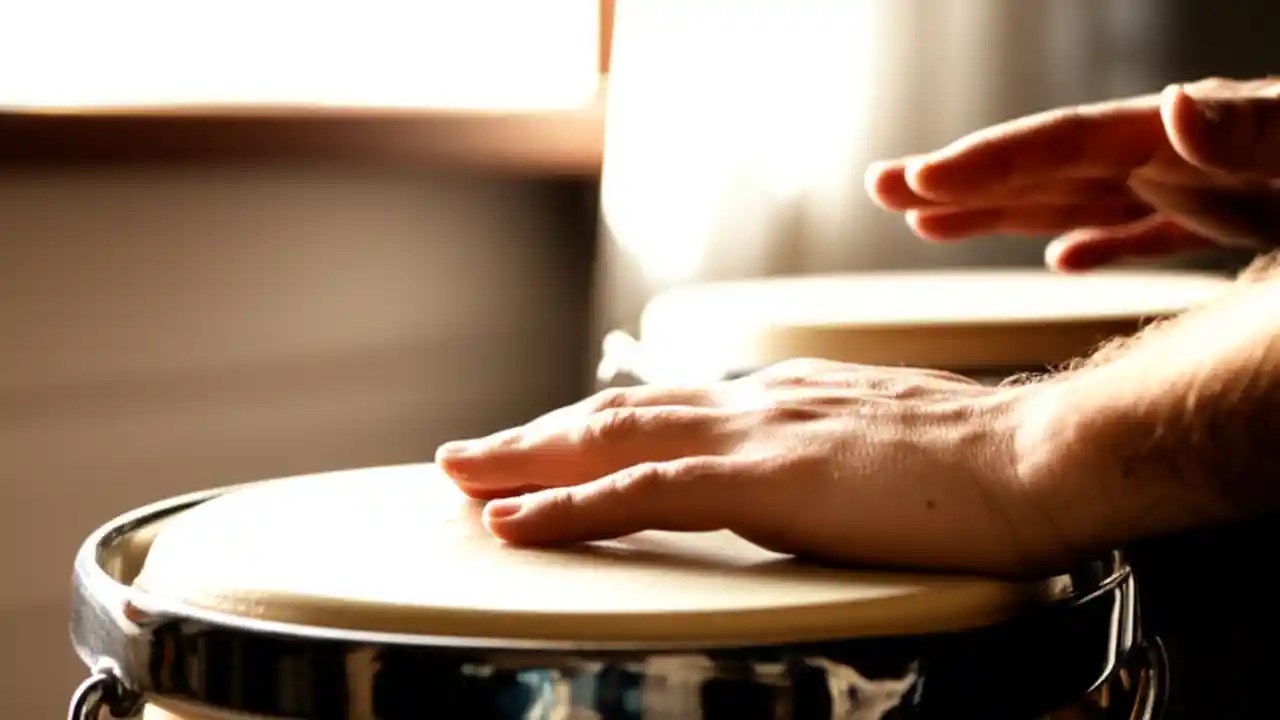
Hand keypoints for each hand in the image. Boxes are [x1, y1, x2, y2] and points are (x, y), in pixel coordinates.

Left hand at [436, 360, 1076, 575]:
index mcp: (783, 399)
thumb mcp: (879, 450)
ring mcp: (754, 435)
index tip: (545, 443)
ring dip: (527, 462)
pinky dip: (569, 507)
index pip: (663, 410)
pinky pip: (639, 494)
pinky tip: (519, 521)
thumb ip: (823, 457)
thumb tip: (796, 478)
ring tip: (464, 478)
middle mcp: (754, 402)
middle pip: (617, 416)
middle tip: (469, 455)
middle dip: (536, 438)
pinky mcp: (762, 478)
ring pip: (609, 444)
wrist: (1037, 459)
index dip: (593, 427)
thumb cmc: (978, 467)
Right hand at [865, 77, 1279, 270]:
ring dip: (1007, 214)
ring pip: (1086, 200)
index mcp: (1201, 134)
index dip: (987, 165)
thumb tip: (1171, 114)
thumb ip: (1260, 134)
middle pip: (1056, 165)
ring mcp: (1212, 190)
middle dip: (967, 182)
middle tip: (884, 191)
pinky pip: (1149, 234)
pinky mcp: (1241, 225)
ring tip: (935, 225)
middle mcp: (1193, 154)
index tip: (914, 186)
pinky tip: (1064, 262)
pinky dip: (1096, 245)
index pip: (1069, 144)